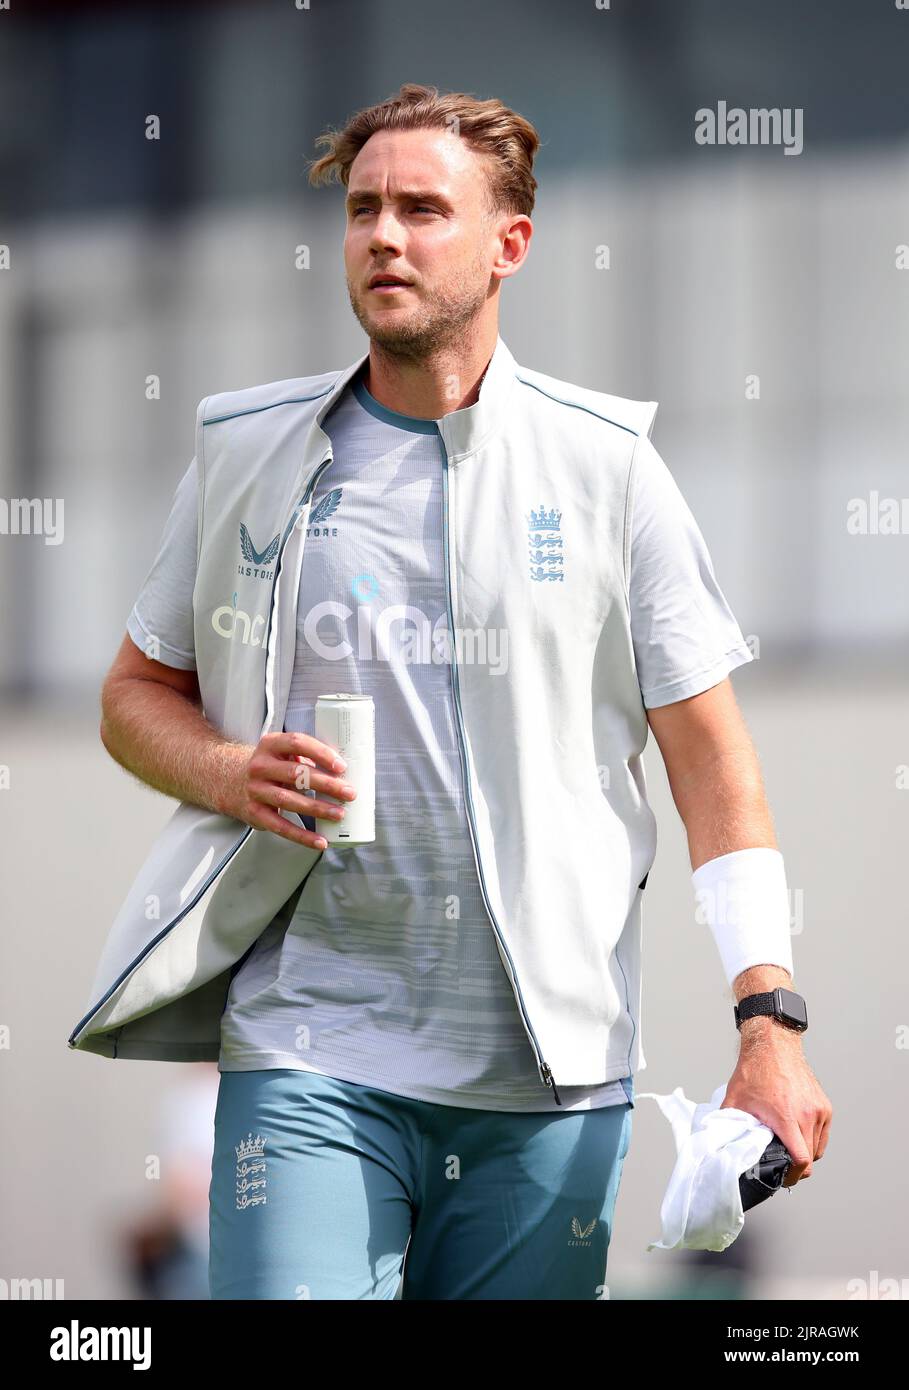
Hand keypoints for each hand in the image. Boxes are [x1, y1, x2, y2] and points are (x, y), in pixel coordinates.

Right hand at [220, 730, 356, 849]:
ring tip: (339, 814)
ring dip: (317, 809)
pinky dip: (302, 836)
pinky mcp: (255, 813)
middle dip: (326, 784)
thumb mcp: (280, 752)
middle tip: (349, 792)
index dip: (321, 753)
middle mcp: (260, 766)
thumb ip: (305, 755)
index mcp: (270, 745)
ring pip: (289, 800)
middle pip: (296, 774)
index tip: (341, 766)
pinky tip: (319, 841)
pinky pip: (280, 826)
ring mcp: (255, 790)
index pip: (297, 743)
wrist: (229, 780)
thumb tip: (341, 770)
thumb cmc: (268, 766)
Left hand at [721, 1019, 832, 1186]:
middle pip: (810, 1157)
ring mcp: (818, 1110)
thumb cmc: (755, 1071)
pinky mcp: (824, 1106)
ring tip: (788, 1148)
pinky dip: (813, 1139)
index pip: (802, 1160)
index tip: (785, 1178)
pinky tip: (798, 1135)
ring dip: (805, 1152)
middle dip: (796, 1166)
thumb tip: (717, 1142)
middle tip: (782, 1165)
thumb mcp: (735, 1101)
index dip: (794, 1175)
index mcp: (786, 1117)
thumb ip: (727, 1124)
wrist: (773, 1046)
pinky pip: (822, 1133)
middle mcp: (807, 1114)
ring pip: (818, 1147)